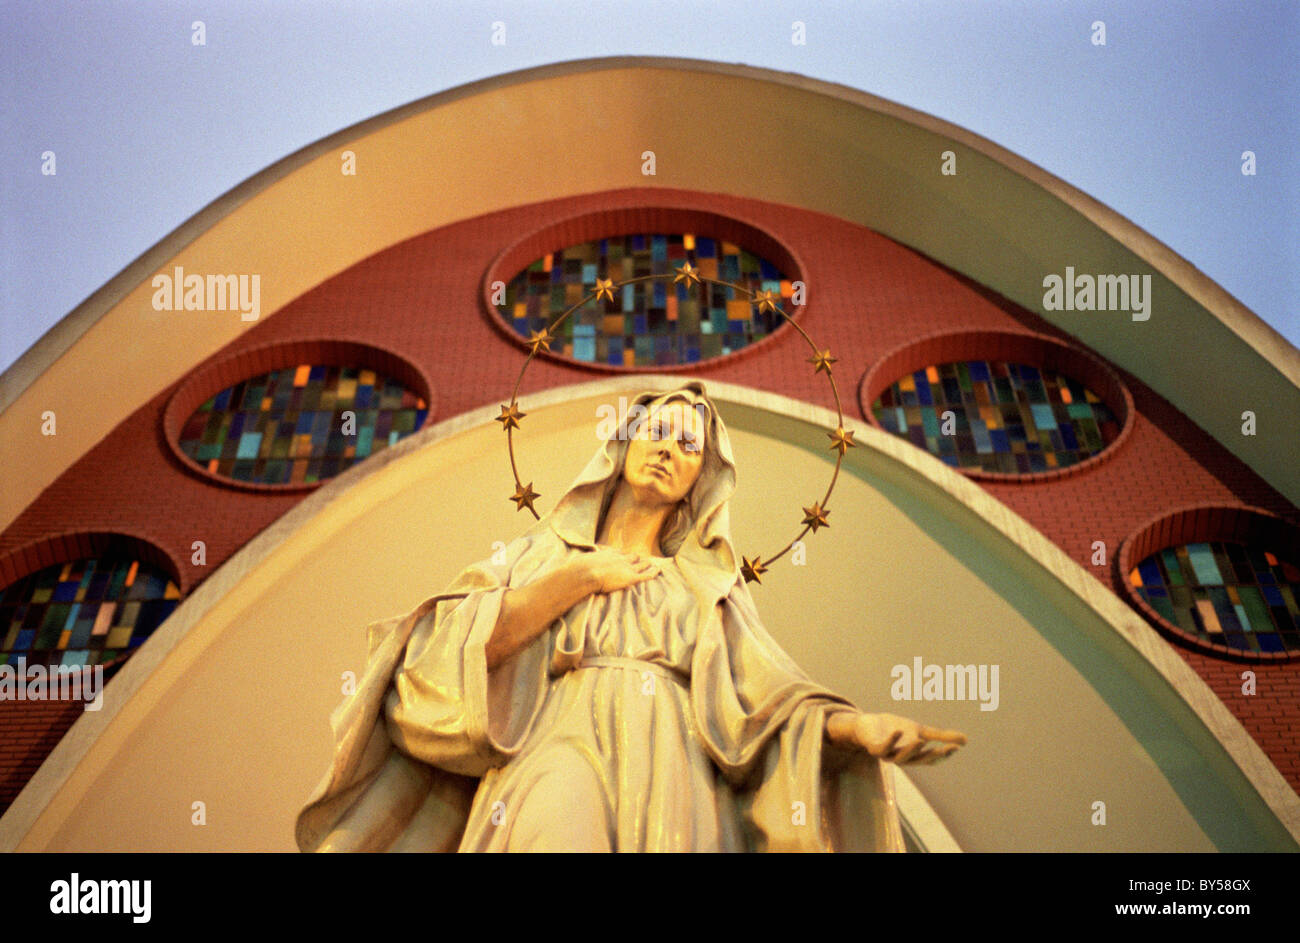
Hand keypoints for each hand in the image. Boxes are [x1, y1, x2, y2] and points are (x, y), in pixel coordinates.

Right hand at [571, 547, 661, 594]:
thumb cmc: (577, 571)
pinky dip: (653, 572)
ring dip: (646, 564)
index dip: (622, 556)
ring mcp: (625, 567)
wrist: (584, 574)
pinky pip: (646, 574)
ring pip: (640, 563)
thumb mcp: (578, 563)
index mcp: (606, 553)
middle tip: (641, 559)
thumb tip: (569, 572)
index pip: (618, 553)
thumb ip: (579, 565)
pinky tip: (659, 570)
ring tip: (652, 564)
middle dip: (636, 558)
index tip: (624, 556)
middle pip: (631, 556)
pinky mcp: (630, 577)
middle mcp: (618, 558)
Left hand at [825, 711, 965, 765]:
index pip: (932, 759)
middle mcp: (903, 759)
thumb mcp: (921, 731)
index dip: (943, 755)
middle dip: (931, 755)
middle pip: (919, 761)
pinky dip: (890, 741)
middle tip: (944, 748)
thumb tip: (966, 741)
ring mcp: (888, 755)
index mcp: (915, 756)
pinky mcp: (874, 748)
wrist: (868, 725)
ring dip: (911, 751)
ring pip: (901, 758)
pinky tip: (898, 731)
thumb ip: (941, 736)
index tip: (955, 747)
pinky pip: (882, 749)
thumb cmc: (895, 730)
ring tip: (921, 740)